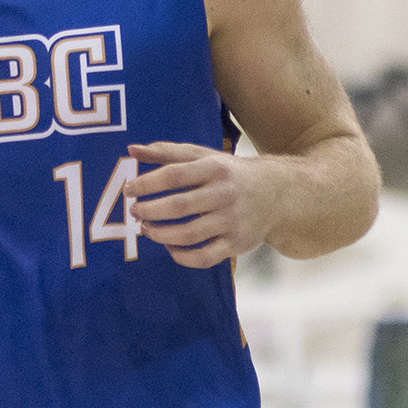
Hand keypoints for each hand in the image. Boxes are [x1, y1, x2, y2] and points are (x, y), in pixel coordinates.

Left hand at [124, 141, 277, 268]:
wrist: (278, 193)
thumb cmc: (229, 173)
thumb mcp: (202, 156)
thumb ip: (166, 152)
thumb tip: (131, 149)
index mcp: (214, 168)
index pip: (174, 175)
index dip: (147, 183)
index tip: (128, 190)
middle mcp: (225, 194)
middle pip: (179, 206)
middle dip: (149, 211)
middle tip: (134, 211)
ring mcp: (232, 221)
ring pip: (189, 234)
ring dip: (160, 234)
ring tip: (146, 228)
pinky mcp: (237, 244)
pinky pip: (204, 257)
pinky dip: (181, 256)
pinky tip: (169, 246)